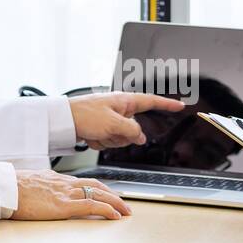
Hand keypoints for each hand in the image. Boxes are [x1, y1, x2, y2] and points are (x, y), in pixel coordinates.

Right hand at [12, 170, 132, 220]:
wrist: (4, 188)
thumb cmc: (11, 188)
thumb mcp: (30, 183)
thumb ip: (41, 186)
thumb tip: (42, 189)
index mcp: (56, 179)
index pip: (84, 181)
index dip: (99, 188)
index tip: (108, 194)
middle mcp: (64, 184)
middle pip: (96, 185)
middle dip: (113, 195)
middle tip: (124, 204)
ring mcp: (65, 193)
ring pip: (99, 193)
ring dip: (116, 202)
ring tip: (126, 211)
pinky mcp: (63, 205)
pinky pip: (91, 205)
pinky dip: (106, 209)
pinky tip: (114, 216)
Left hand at [69, 91, 185, 149]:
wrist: (63, 121)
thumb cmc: (84, 115)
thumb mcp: (113, 124)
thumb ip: (132, 131)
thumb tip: (141, 138)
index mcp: (125, 101)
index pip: (151, 101)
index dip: (166, 105)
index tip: (179, 105)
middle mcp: (119, 109)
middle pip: (134, 129)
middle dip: (121, 136)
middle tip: (107, 132)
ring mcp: (110, 119)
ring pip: (121, 138)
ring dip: (109, 140)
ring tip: (96, 133)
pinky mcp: (101, 128)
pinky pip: (109, 141)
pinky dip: (100, 142)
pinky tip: (90, 136)